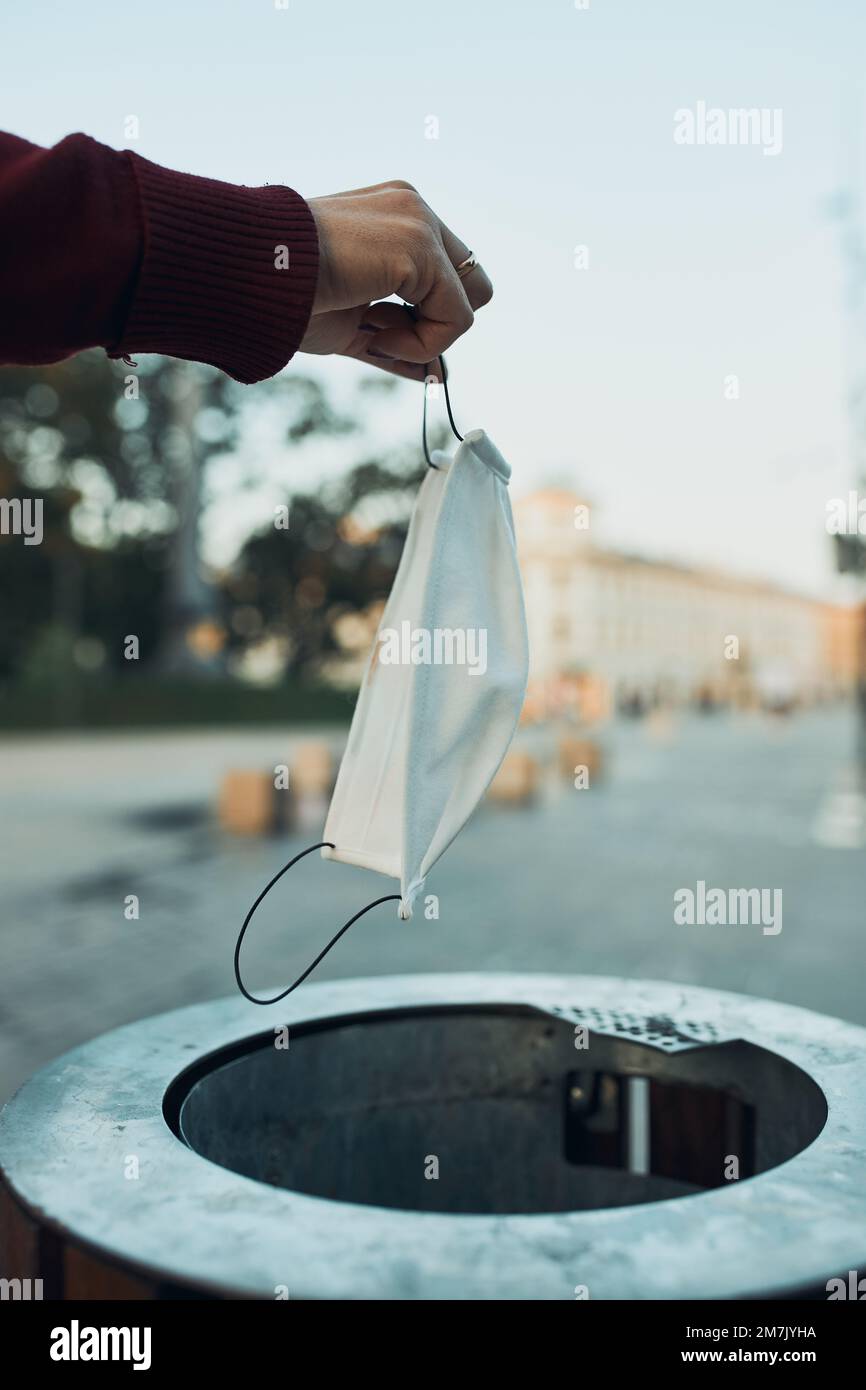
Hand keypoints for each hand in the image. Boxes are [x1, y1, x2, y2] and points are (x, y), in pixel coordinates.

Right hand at [301, 180, 492, 379]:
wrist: (247, 271)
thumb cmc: (284, 297)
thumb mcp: (351, 321)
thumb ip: (395, 338)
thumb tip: (435, 374)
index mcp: (392, 218)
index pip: (442, 277)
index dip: (422, 319)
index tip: (376, 335)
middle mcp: (412, 211)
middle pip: (472, 286)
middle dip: (433, 325)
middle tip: (377, 331)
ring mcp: (419, 224)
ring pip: (466, 306)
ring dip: (421, 339)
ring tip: (369, 331)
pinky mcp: (420, 247)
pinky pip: (456, 320)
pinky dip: (420, 345)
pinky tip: (374, 333)